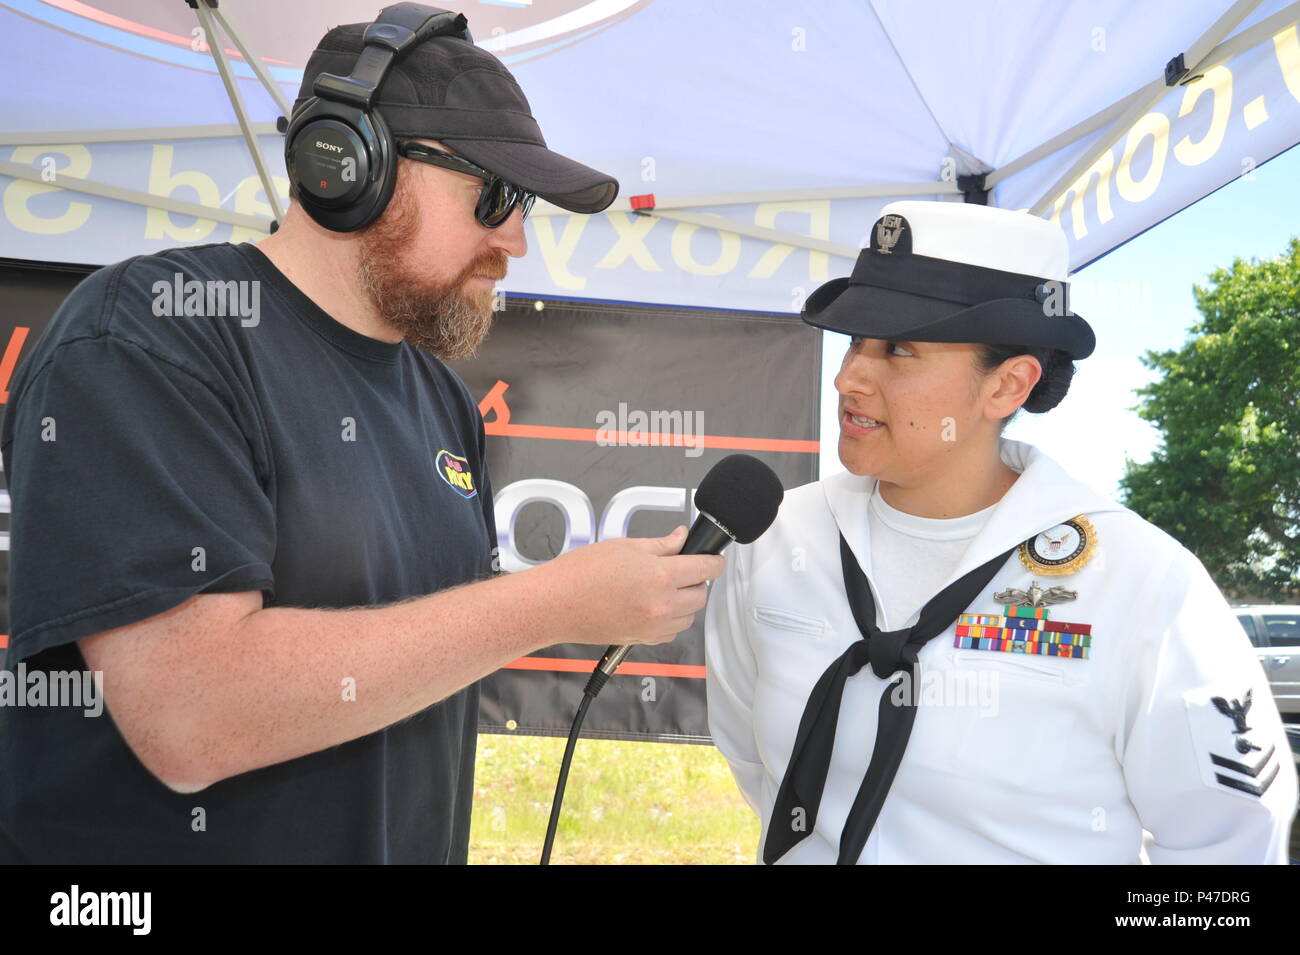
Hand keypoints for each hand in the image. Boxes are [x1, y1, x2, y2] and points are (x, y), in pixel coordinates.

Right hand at [537, 526, 724, 646]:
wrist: (556, 604)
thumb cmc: (581, 573)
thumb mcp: (625, 547)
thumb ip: (660, 545)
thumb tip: (680, 538)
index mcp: (660, 577)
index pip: (705, 569)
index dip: (713, 561)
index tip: (713, 558)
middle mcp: (662, 606)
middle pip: (701, 595)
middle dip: (696, 580)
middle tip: (680, 569)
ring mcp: (653, 626)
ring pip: (689, 617)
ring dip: (684, 602)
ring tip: (663, 589)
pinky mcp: (642, 640)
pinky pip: (671, 632)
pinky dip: (670, 620)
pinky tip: (653, 606)